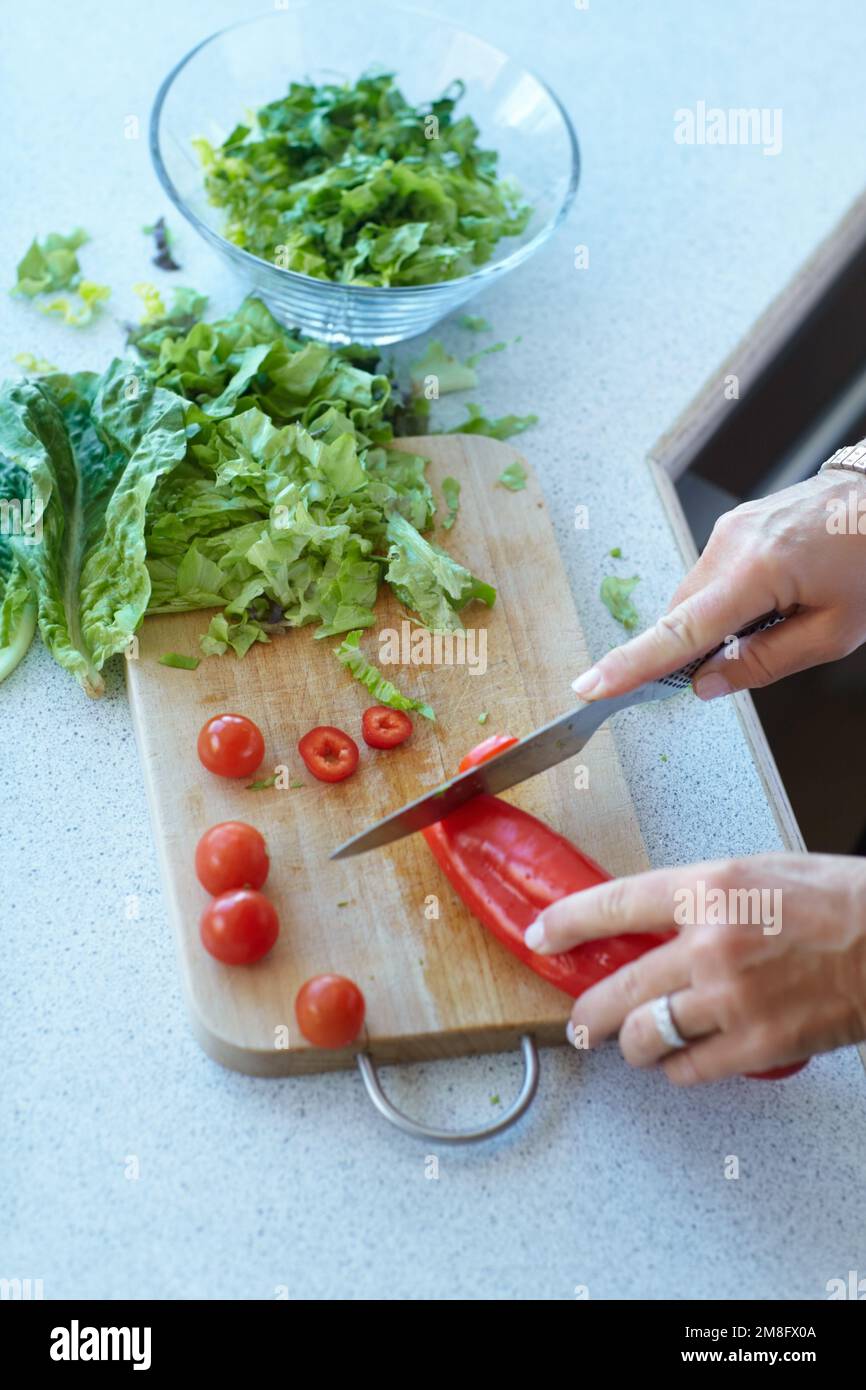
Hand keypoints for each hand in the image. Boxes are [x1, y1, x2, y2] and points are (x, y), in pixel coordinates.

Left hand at [524, 853, 865, 1082]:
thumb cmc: (838, 900)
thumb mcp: (758, 871)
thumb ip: (701, 897)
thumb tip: (654, 922)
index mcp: (711, 888)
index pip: (615, 904)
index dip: (567, 923)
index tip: (542, 936)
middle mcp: (712, 944)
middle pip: (618, 989)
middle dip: (587, 1013)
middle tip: (579, 1021)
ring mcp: (732, 998)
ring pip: (645, 1037)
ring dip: (632, 1045)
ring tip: (633, 1044)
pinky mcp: (758, 1043)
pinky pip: (690, 1069)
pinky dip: (678, 1069)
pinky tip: (683, 1059)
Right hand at [573, 470, 865, 701]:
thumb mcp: (834, 631)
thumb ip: (764, 663)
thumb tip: (707, 684)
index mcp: (757, 571)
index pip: (680, 632)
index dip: (632, 665)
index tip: (592, 686)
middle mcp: (731, 543)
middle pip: (684, 616)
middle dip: (699, 648)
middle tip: (741, 662)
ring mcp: (731, 528)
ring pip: (698, 597)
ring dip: (720, 621)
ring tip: (781, 616)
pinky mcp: (737, 522)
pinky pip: (714, 574)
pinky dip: (730, 598)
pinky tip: (775, 596)